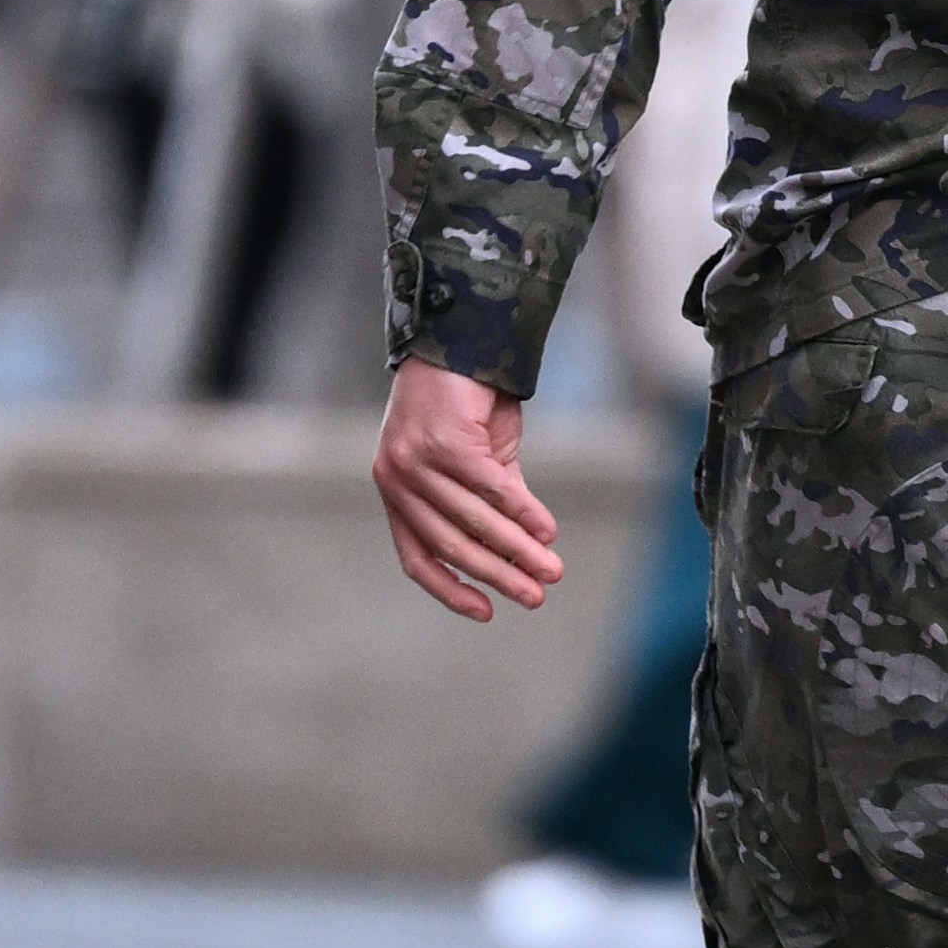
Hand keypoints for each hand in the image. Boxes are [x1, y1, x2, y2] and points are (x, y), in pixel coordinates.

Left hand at [372, 360, 566, 619]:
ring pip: (473, 520)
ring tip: (551, 569)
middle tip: (535, 597)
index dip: (449, 588)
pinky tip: (546, 529)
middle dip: (496, 574)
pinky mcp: (444, 442)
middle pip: (449, 543)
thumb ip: (492, 502)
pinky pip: (489, 488)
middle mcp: (398, 479)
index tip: (486, 611)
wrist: (460, 336)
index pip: (416, 556)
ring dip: (516, 549)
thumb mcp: (477, 458)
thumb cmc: (466, 400)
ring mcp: (416, 461)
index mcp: (397, 491)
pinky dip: (521, 512)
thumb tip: (528, 546)